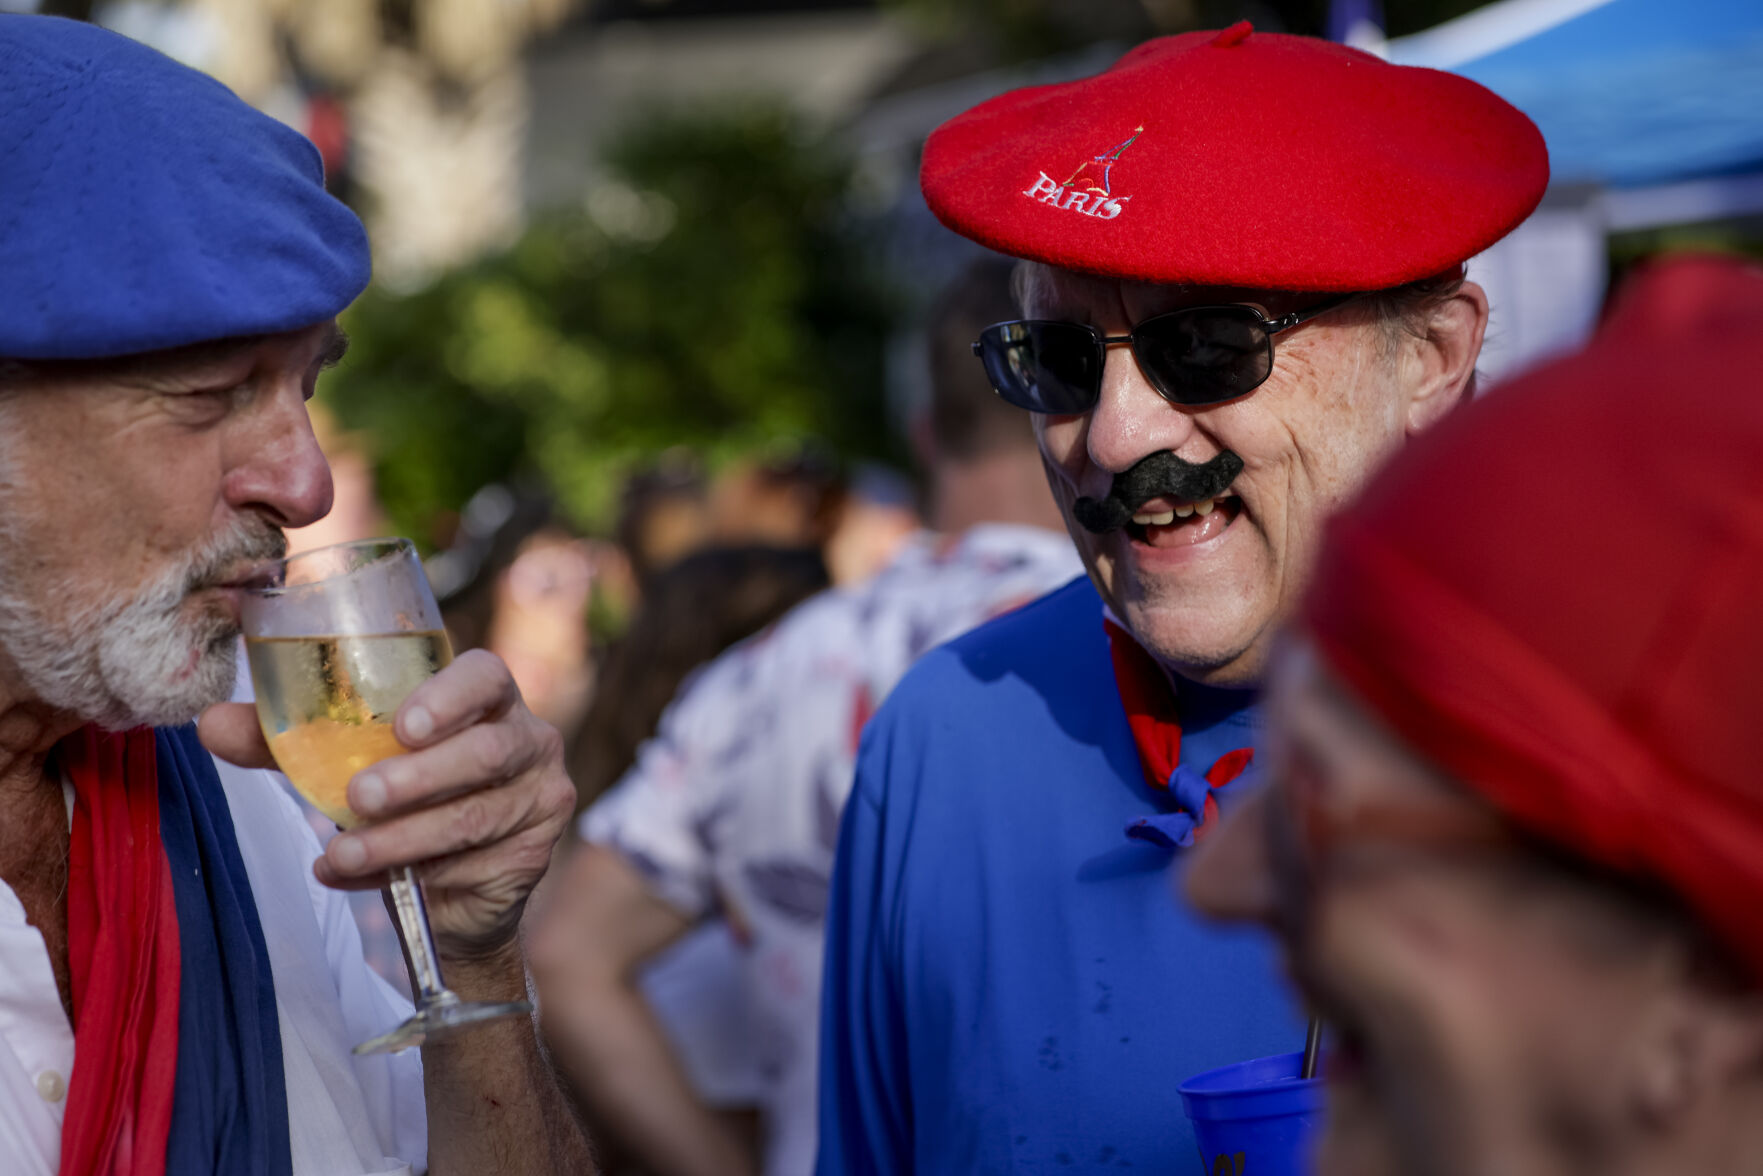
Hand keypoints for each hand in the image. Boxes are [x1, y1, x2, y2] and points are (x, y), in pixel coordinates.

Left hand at [200, 649, 575, 964]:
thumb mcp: (344, 764)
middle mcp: (528, 739)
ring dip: (400, 838)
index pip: (486, 675)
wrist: (449, 893)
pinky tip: (360, 878)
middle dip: (418, 777)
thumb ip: (288, 742)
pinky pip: (472, 864)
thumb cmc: (400, 802)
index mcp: (487, 699)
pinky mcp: (537, 852)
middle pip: (486, 750)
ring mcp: (540, 797)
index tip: (404, 726)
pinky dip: (406, 874)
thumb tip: (208, 722)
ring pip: (473, 816)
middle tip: (357, 797)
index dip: (450, 697)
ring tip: (341, 853)